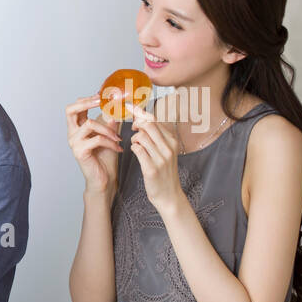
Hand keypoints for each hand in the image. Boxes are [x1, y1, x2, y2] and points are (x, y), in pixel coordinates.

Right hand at [65, 94, 120, 194]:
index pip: (75, 107)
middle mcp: (72, 134)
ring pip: (89, 124)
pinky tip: (118, 148)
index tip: (102, 95)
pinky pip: (96, 139)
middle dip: (87, 102)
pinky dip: (110, 142)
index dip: (87, 99)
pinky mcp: (80, 152)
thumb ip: (111, 121)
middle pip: (70, 110)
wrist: (104, 179)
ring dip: (108, 129)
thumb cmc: (106, 158)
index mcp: (78, 128)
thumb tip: (117, 105)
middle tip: (102, 100)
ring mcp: (74, 143)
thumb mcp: (110, 135)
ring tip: (118, 137)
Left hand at [127, 101, 183, 215]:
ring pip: (141, 136)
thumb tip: (143, 119)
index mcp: (172, 141)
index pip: (155, 120)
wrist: (169, 196)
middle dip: (136, 124)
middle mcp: (169, 147)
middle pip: (148, 124)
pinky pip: (138, 149)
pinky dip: (133, 148)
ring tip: (135, 144)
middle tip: (132, 129)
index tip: (129, 106)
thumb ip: (156, 136)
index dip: (140, 112)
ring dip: (134, 138)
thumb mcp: (164, 151)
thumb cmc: (163, 172)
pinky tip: (135, 151)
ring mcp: (161, 157)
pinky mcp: (152, 168)